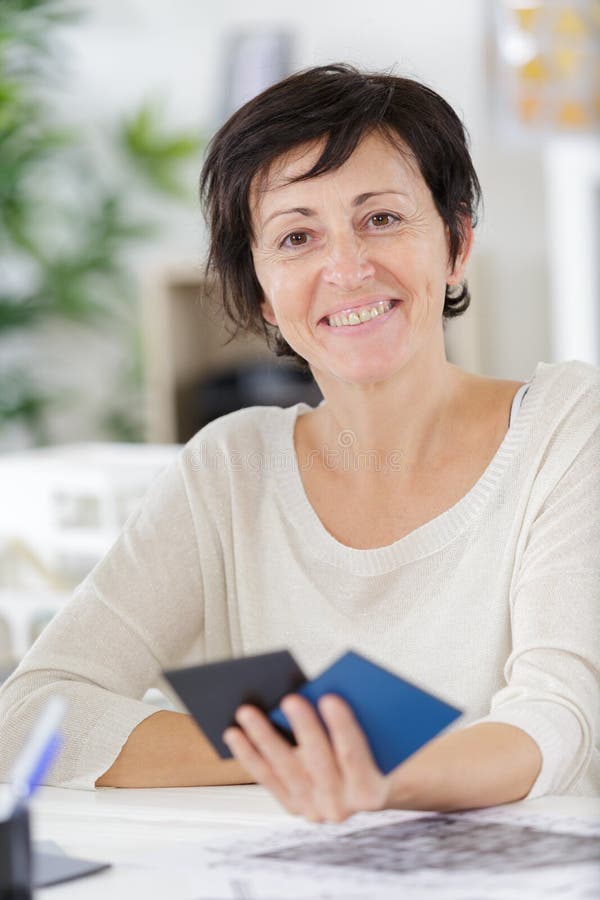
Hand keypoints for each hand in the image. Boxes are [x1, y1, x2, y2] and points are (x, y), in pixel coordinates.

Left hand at [222, 693, 390, 822]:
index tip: (330, 698)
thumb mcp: (381, 737)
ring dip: (264, 739)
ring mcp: (315, 809)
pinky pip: (267, 778)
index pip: (355, 755)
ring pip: (285, 770)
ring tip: (247, 712)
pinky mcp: (294, 805)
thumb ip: (366, 719)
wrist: (375, 785)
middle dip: (304, 728)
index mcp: (372, 790)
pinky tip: (234, 733)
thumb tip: (334, 689)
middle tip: (290, 698)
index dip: (343, 726)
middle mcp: (342, 806)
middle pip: (319, 762)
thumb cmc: (379, 750)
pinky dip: (249, 755)